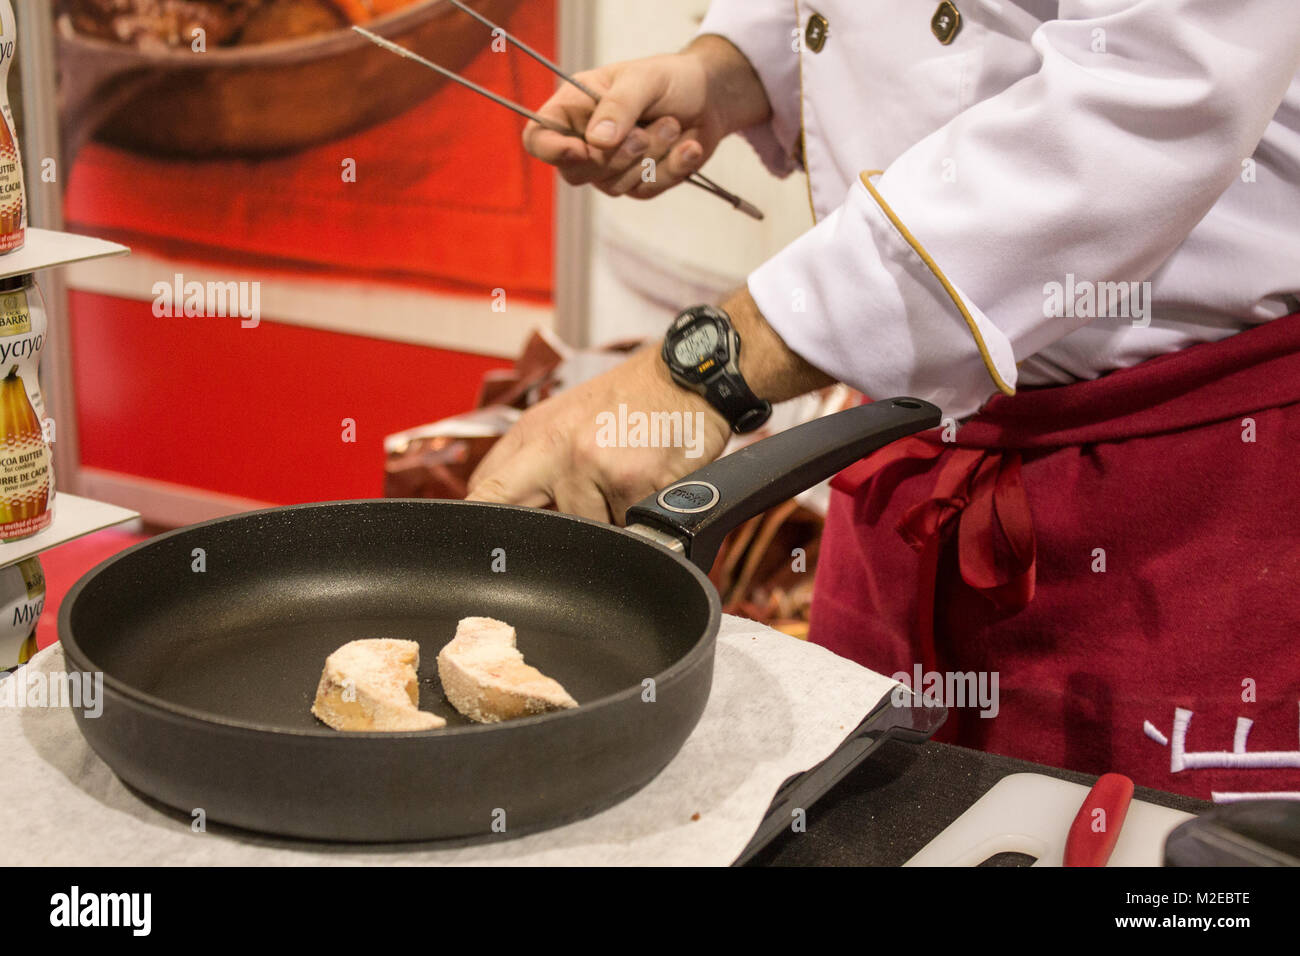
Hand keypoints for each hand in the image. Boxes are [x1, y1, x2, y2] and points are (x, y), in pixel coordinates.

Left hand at [466, 348, 730, 522]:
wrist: (690, 376)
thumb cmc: (633, 400)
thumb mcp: (569, 417)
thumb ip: (537, 462)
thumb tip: (513, 514)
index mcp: (534, 433)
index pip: (485, 490)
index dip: (483, 524)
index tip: (489, 544)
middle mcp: (557, 448)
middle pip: (519, 518)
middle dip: (533, 538)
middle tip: (548, 542)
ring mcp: (594, 466)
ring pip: (587, 534)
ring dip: (608, 523)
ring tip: (628, 486)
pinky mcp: (634, 484)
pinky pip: (632, 528)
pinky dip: (644, 517)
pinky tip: (652, 484)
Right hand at [522, 35, 768, 199]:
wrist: (710, 99)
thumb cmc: (670, 80)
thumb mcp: (644, 79)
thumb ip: (619, 106)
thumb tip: (596, 142)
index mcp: (573, 108)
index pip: (538, 138)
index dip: (552, 150)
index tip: (581, 150)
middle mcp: (584, 141)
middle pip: (576, 173)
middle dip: (618, 154)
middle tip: (646, 129)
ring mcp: (609, 167)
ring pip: (614, 185)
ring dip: (651, 155)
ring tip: (672, 124)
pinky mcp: (638, 183)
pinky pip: (645, 191)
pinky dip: (671, 168)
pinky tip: (687, 146)